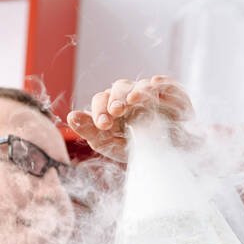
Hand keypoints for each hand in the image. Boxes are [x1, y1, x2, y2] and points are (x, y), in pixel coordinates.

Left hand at [67, 76, 195, 161]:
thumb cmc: (138, 150)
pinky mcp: (174, 96)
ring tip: (133, 100)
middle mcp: (131, 96)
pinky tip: (155, 83)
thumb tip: (70, 116)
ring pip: (142, 85)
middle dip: (117, 99)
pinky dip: (162, 84)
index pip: (102, 100)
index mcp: (113, 106)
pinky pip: (168, 86)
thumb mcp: (112, 144)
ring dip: (137, 91)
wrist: (171, 159)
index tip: (104, 125)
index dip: (100, 109)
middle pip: (120, 88)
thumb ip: (91, 131)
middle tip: (116, 111)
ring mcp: (152, 95)